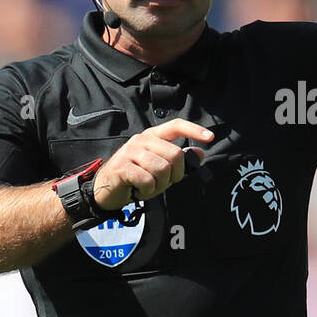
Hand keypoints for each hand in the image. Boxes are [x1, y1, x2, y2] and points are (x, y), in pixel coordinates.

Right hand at [91, 118, 212, 211]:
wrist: (105, 190)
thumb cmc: (135, 178)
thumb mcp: (161, 169)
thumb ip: (179, 161)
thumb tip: (200, 154)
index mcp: (152, 137)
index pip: (175, 126)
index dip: (194, 130)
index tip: (210, 138)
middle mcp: (141, 140)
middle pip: (175, 155)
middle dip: (175, 175)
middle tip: (162, 183)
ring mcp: (130, 152)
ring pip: (162, 169)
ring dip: (159, 185)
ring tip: (148, 186)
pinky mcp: (122, 167)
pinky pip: (148, 180)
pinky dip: (147, 191)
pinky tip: (138, 190)